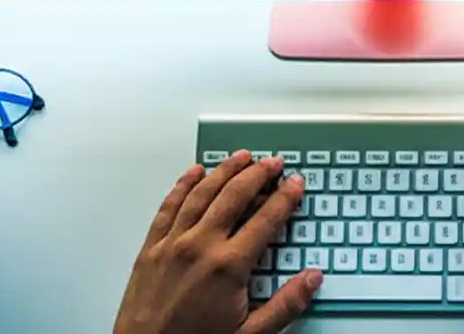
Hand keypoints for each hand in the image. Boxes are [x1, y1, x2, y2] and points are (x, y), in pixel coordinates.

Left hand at [114, 151, 322, 333]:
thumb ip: (284, 306)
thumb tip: (312, 279)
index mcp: (228, 267)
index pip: (266, 220)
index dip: (285, 198)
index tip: (295, 184)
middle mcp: (200, 246)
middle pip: (235, 196)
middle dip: (258, 175)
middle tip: (273, 163)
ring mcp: (172, 244)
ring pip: (202, 193)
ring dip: (224, 171)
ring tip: (241, 158)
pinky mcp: (151, 248)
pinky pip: (169, 206)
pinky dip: (183, 185)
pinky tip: (193, 173)